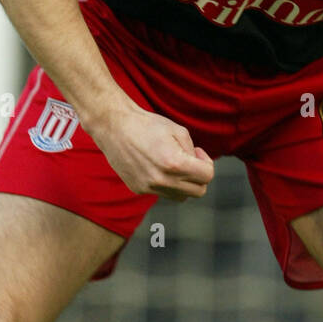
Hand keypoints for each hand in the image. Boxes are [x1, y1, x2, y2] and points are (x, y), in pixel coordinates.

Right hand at [91, 103, 214, 200]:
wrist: (115, 127)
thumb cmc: (148, 125)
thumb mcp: (179, 131)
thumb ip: (193, 152)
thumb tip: (198, 166)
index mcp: (175, 164)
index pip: (207, 176)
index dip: (206, 162)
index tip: (197, 152)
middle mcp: (163, 180)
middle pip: (198, 191)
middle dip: (199, 176)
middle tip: (190, 160)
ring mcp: (149, 188)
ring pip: (181, 196)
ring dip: (184, 183)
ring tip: (174, 164)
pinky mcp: (138, 189)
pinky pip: (162, 193)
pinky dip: (166, 183)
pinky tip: (157, 165)